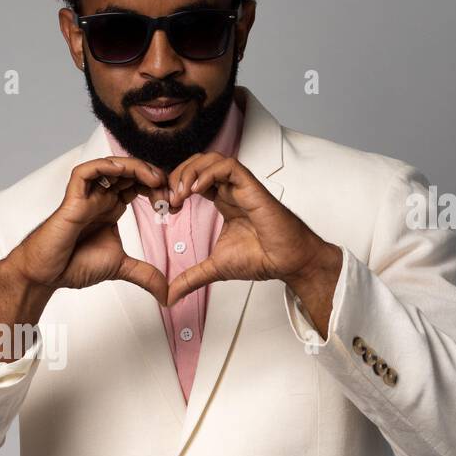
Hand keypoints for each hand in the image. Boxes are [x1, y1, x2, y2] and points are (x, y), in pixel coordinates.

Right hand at [8, 155, 171, 303]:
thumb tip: (167, 294)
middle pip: (129, 172)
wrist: (46, 275)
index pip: (139, 186)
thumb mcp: (121, 268)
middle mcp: (100, 198)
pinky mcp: (72, 199)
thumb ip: (145, 275)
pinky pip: (86, 171)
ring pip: (111, 166)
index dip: (158, 189)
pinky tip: (123, 172)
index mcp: (111, 209)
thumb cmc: (73, 265)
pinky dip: (105, 166)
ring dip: (135, 167)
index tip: (173, 205)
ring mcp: (86, 196)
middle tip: (169, 190)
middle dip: (152, 176)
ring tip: (154, 178)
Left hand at [162, 151, 341, 328]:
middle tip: (170, 197)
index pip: (194, 179)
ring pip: (212, 159)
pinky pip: (229, 166)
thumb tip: (170, 296)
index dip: (176, 186)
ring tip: (181, 193)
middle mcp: (231, 191)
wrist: (287, 262)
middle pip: (199, 163)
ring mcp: (242, 187)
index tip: (168, 207)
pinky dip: (209, 173)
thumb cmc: (262, 258)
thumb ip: (190, 278)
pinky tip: (197, 190)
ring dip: (190, 171)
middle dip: (178, 174)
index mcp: (224, 202)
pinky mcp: (252, 188)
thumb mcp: (214, 269)